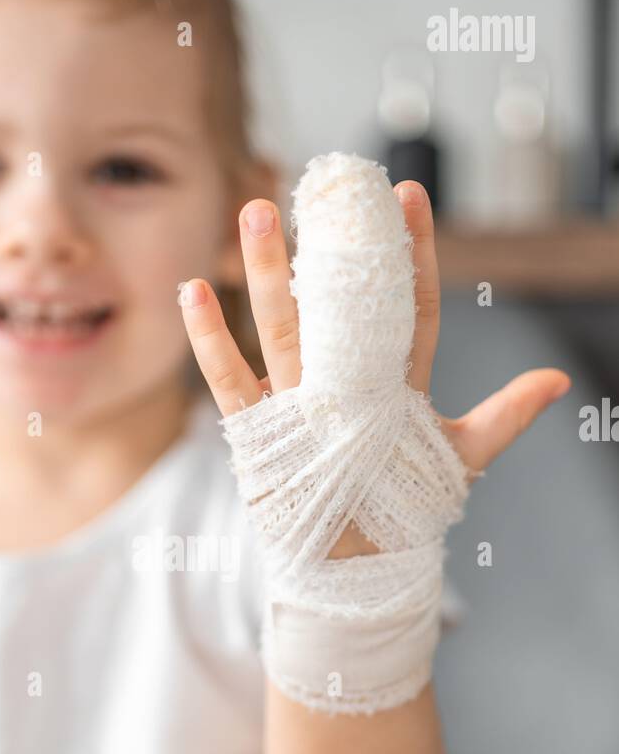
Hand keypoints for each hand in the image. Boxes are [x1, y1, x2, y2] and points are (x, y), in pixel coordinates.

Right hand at [179, 183, 570, 558]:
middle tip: (322, 188)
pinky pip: (230, 380)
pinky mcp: (259, 431)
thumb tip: (560, 379)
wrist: (359, 565)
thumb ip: (505, 415)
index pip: (405, 305)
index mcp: (391, 380)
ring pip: (278, 327)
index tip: (409, 196)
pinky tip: (193, 293)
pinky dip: (210, 340)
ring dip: (265, 273)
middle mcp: (342, 380)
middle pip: (333, 304)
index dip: (410, 254)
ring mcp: (296, 401)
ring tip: (255, 213)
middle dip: (326, 247)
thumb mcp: (461, 457)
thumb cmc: (404, 507)